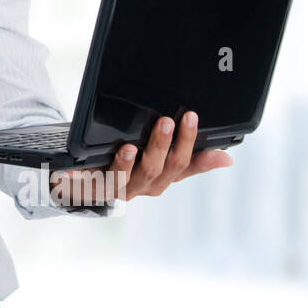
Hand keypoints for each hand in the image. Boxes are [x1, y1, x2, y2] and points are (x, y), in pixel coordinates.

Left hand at [49, 110, 233, 206]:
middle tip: (169, 120)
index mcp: (161, 179)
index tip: (193, 118)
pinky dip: (117, 165)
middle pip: (160, 170)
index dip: (192, 146)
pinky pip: (107, 179)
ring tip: (146, 136)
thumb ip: (190, 159)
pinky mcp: (96, 187)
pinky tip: (123, 151)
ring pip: (136, 175)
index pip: (183, 166)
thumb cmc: (124, 163)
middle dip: (166, 145)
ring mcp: (120, 188)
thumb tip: (227, 158)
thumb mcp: (157, 158)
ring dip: (144, 153)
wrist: (81, 179)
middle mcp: (143, 186)